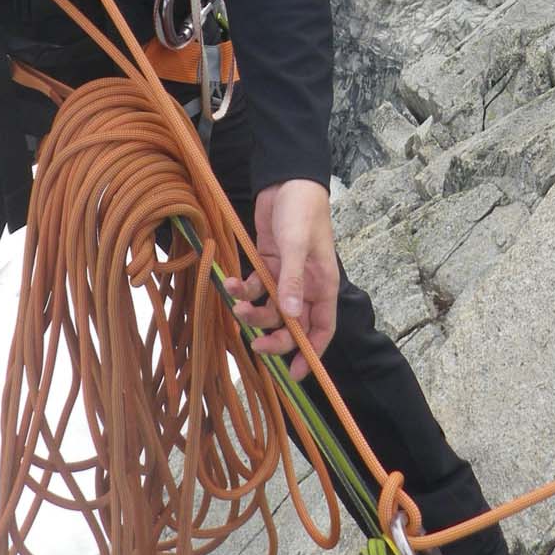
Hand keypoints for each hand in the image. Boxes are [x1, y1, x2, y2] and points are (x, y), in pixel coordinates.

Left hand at [225, 179, 337, 379]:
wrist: (287, 180)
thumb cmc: (302, 211)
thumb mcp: (296, 245)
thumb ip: (292, 281)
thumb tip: (291, 317)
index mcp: (322, 285)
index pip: (323, 329)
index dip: (313, 353)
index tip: (298, 374)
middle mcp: (305, 286)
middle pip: (293, 325)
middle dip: (276, 337)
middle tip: (256, 344)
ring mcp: (285, 276)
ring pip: (270, 309)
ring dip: (254, 313)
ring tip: (237, 306)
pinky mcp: (267, 265)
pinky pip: (255, 288)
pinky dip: (242, 290)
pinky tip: (231, 284)